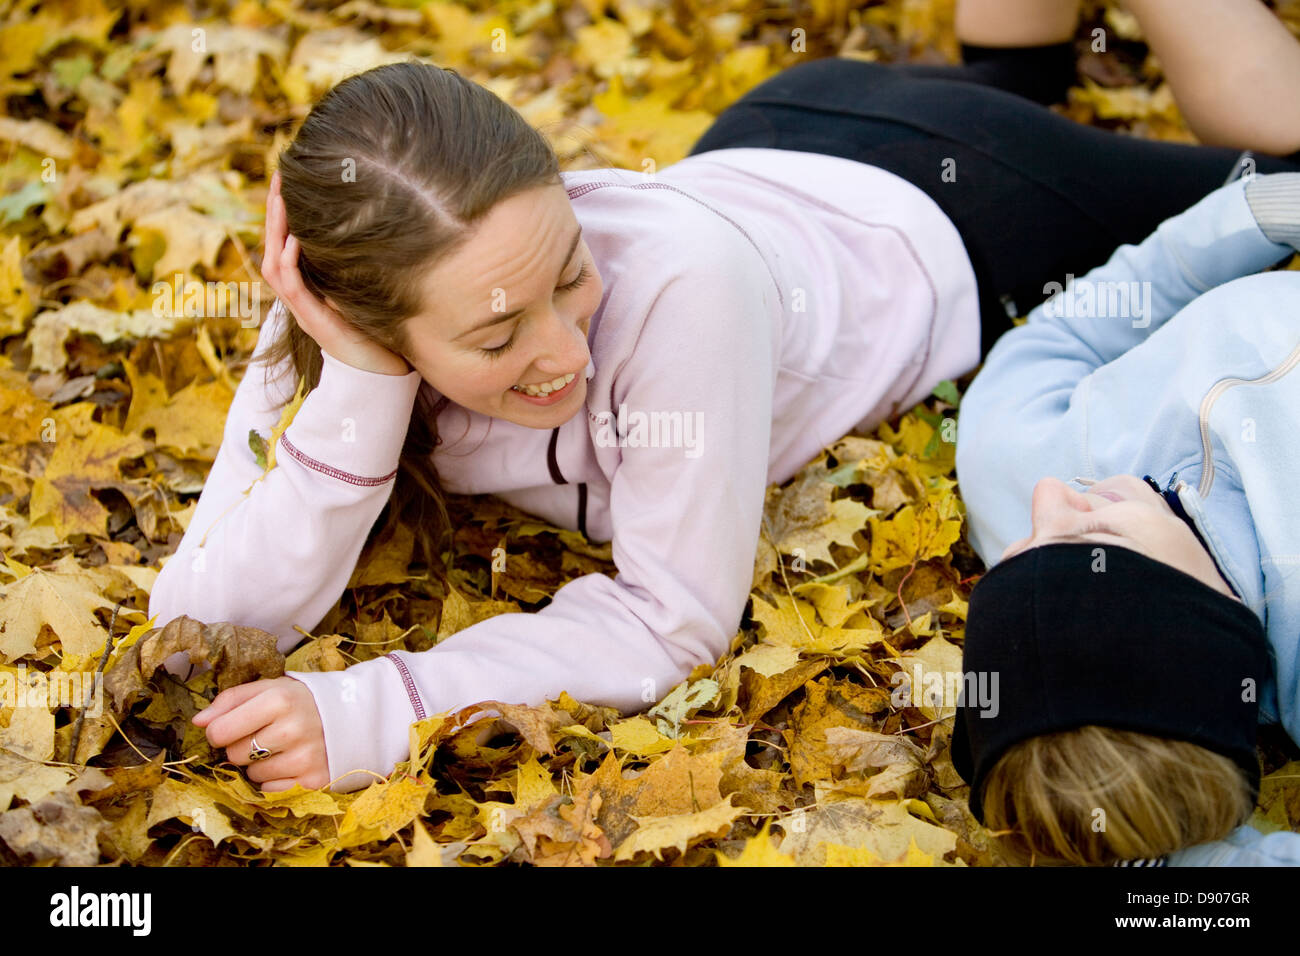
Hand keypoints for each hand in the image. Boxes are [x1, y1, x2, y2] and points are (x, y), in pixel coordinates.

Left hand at [192, 676, 330, 791]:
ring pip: (252, 775)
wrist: (354, 717)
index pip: (220, 731)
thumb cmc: (303, 702)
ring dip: (260, 766)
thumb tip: (198, 722)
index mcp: (279, 699)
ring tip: (282, 749)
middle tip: (265, 736)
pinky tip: (291, 764)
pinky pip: (270, 791)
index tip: (232, 727)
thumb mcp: (271, 688)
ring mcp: (304, 758)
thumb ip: (231, 699)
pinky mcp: (313, 781)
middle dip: (242, 748)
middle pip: (234, 755)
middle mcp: (292, 729)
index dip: (220, 731)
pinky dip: (275, 781)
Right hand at [262, 169, 412, 376]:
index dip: (283, 215)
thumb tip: (368, 231)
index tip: (287, 180)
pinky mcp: (314, 322)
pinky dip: (290, 263)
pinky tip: (295, 240)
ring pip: (275, 266)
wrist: (382, 373)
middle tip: (279, 176)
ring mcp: (304, 310)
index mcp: (309, 289)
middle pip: (273, 249)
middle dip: (274, 213)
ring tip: (281, 200)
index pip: (285, 245)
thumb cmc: (376, 332)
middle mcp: (301, 298)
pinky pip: (293, 289)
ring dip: (276, 232)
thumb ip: (356, 267)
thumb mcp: (363, 291)